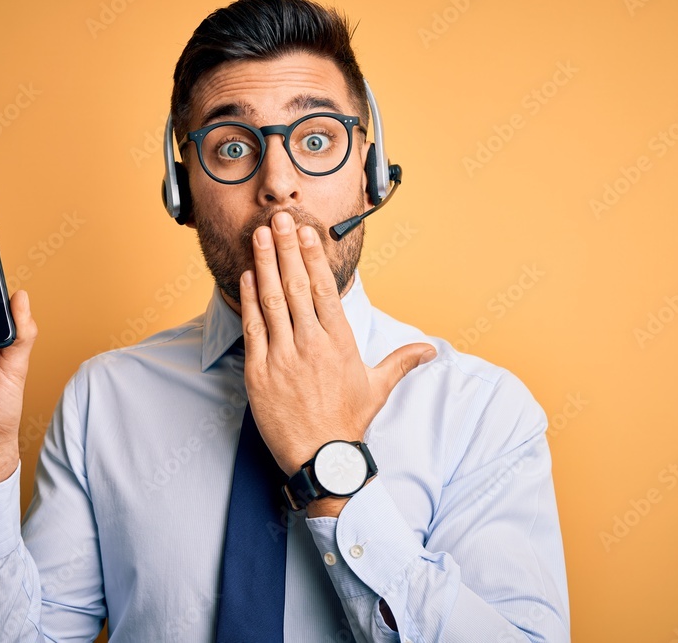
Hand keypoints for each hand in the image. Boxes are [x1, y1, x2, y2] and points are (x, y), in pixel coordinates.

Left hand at [239, 211, 435, 481]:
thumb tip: (431, 349)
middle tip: (278, 218)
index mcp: (340, 342)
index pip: (325, 289)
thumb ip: (401, 360)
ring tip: (258, 236)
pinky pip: (253, 329)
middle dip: (285, 248)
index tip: (305, 232)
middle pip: (297, 286)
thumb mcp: (377, 387)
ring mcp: (282, 357)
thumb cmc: (349, 422)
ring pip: (272, 301)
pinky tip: (246, 277)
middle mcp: (311, 344)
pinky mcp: (259, 373)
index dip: (313, 256)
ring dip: (264, 265)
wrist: (322, 459)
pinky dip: (248, 300)